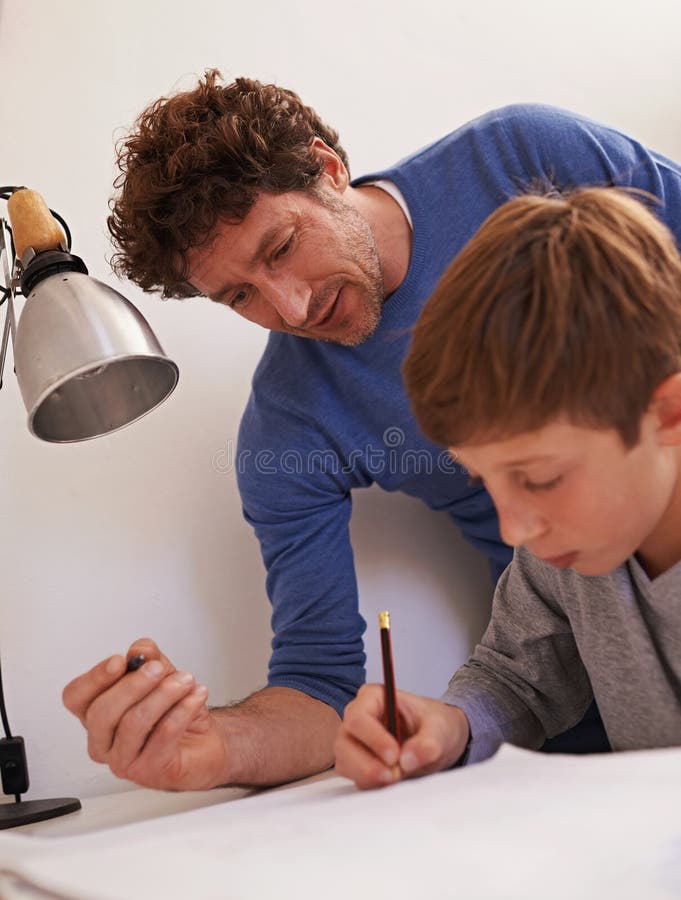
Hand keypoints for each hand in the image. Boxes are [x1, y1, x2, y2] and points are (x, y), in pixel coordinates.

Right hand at [62, 638, 227, 790]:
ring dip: (164, 695)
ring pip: (133, 724)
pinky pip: (162, 737)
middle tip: (158, 669)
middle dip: (133, 685)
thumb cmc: (175, 710)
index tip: (121, 661)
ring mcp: (123, 761)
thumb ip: (148, 658)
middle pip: (101, 713)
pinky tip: (195, 697)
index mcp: (97, 714)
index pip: (76, 697)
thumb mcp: (161, 674)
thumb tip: (140, 650)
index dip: (95, 678)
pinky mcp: (149, 772)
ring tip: (186, 681)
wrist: (206, 741)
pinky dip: (182, 711)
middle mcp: (103, 741)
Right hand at [334, 684, 469, 789]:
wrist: (440, 740)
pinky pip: (354, 776)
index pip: (358, 717)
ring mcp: (355, 741)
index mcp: (373, 697)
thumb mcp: (440, 729)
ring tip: (396, 778)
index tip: (394, 756)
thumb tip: (408, 759)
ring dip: (367, 776)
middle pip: (344, 742)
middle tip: (393, 775)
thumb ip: (427, 742)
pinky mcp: (358, 763)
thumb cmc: (436, 724)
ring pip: (345, 762)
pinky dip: (370, 783)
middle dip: (366, 764)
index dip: (372, 738)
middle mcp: (358, 717)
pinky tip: (390, 782)